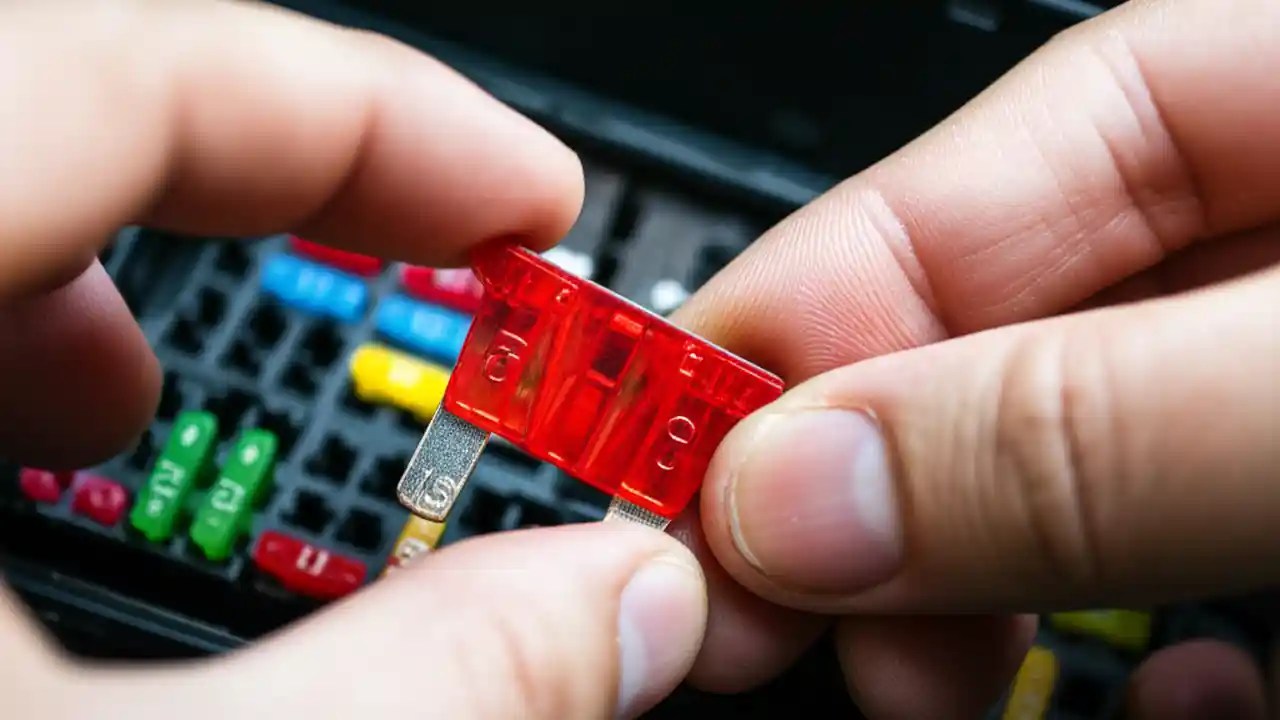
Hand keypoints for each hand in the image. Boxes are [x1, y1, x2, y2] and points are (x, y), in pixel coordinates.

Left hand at [0, 3, 704, 717]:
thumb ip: (424, 679)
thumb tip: (619, 602)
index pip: (129, 76)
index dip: (369, 114)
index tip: (523, 198)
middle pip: (42, 102)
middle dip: (251, 169)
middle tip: (413, 261)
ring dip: (89, 264)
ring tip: (170, 390)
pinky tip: (48, 471)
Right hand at [673, 0, 1279, 716]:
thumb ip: (1085, 426)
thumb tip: (806, 490)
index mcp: (1279, 101)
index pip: (957, 186)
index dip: (793, 317)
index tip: (683, 457)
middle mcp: (1279, 250)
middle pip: (993, 348)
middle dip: (872, 487)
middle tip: (776, 607)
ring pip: (1079, 484)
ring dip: (984, 594)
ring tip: (935, 681)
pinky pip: (1199, 583)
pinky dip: (1155, 665)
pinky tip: (1179, 696)